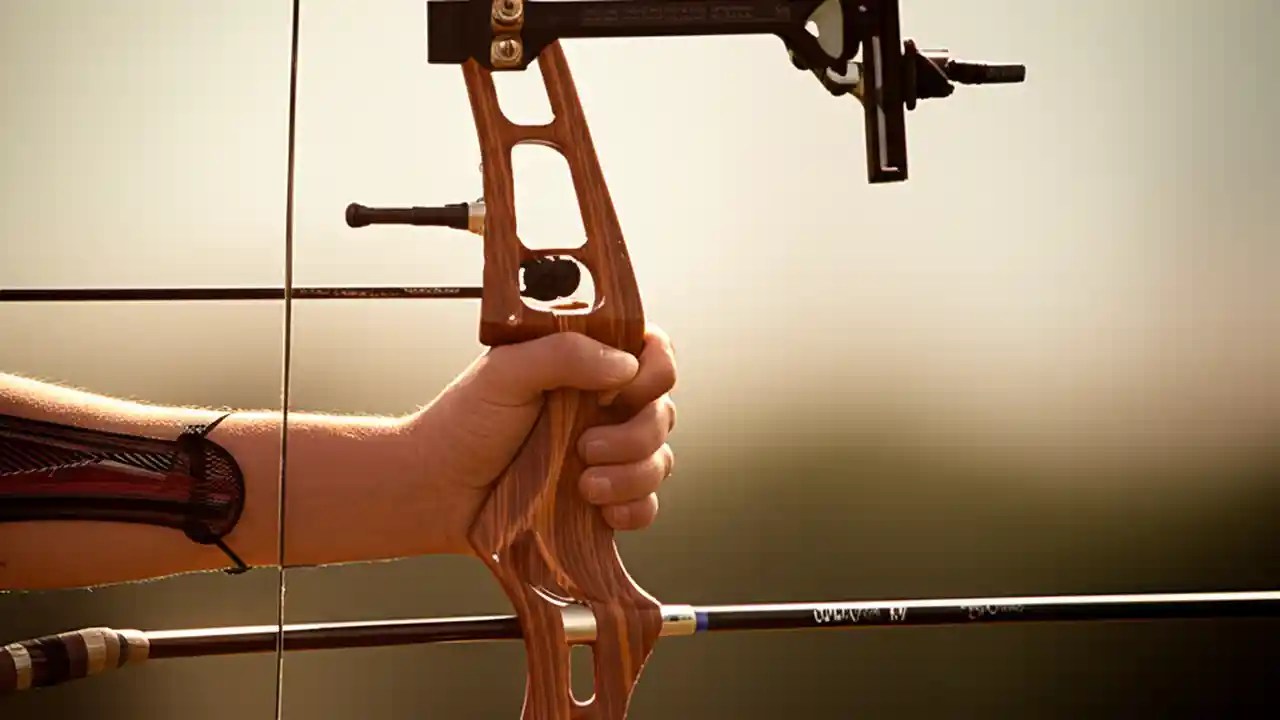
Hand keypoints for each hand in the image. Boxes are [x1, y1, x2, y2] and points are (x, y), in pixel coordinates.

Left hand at [411, 326, 676, 553]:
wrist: (436, 491)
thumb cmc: (463, 424)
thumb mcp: (504, 371)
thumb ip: (563, 354)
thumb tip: (625, 365)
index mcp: (586, 364)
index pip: (651, 352)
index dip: (653, 369)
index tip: (620, 390)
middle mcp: (603, 405)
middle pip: (663, 410)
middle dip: (636, 434)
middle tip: (584, 446)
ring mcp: (606, 453)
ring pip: (660, 459)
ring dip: (632, 475)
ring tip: (584, 486)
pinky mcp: (603, 499)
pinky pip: (647, 504)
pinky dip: (634, 508)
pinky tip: (602, 511)